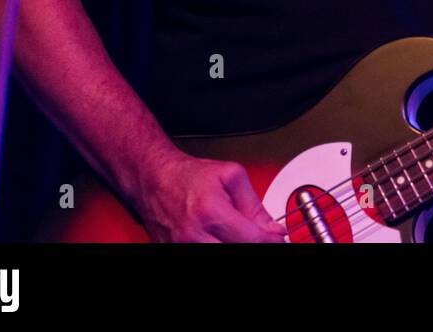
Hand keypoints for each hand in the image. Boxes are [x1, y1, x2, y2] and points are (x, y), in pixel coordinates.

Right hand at [134, 152, 287, 242]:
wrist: (155, 180)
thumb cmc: (189, 177)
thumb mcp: (231, 177)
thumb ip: (255, 205)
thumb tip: (272, 229)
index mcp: (210, 212)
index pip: (252, 239)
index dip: (270, 241)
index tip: (278, 238)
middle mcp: (194, 235)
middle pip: (238, 251)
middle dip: (253, 244)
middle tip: (259, 237)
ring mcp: (183, 247)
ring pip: (223, 256)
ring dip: (236, 245)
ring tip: (239, 234)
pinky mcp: (176, 252)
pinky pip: (207, 255)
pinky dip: (220, 246)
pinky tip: (223, 237)